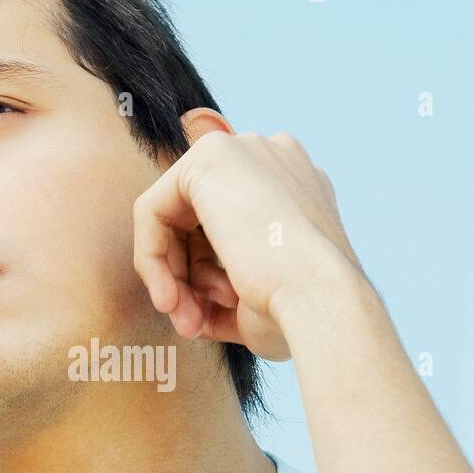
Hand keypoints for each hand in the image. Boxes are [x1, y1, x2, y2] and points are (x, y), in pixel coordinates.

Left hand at [132, 129, 364, 360]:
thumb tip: (178, 299)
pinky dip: (151, 257)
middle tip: (190, 322)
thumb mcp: (255, 295)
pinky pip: (153, 210)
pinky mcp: (209, 156)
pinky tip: (168, 297)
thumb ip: (216, 283)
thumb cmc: (300, 311)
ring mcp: (244, 150)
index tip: (206, 316)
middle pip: (195, 219)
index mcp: (293, 188)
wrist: (322, 303)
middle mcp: (270, 158)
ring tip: (190, 320)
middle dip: (186, 276)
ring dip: (173, 276)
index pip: (223, 224)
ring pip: (173, 217)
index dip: (206, 274)